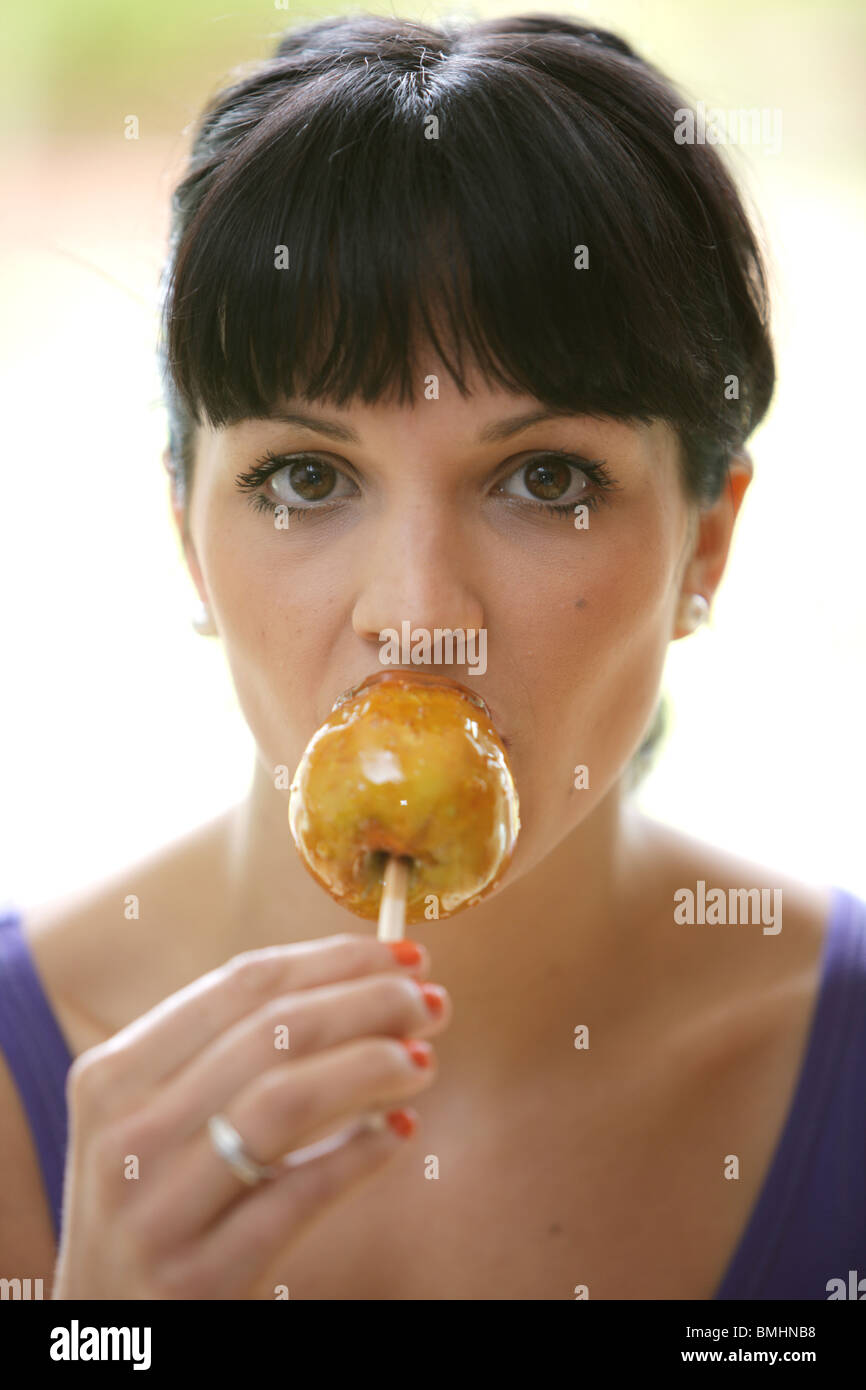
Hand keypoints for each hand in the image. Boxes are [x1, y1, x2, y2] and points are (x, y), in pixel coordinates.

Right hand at [51, 933, 448, 1298]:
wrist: (106, 1335)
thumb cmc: (152, 1206)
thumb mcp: (154, 1122)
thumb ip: (231, 1056)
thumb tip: (362, 986)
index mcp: (113, 1075)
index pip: (241, 985)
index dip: (334, 960)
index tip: (403, 954)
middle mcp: (124, 1134)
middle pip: (273, 1032)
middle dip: (368, 1005)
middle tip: (430, 1004)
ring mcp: (155, 1209)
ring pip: (286, 1100)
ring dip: (371, 1067)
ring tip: (422, 1060)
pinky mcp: (196, 1278)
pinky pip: (298, 1196)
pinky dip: (360, 1156)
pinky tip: (399, 1132)